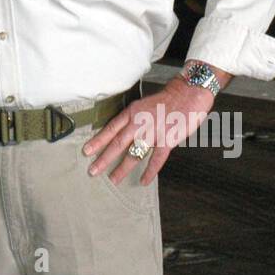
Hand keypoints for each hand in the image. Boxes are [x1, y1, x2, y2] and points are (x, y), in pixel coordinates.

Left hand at [82, 78, 218, 186]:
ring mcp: (153, 132)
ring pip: (133, 153)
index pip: (111, 128)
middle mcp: (139, 122)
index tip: (86, 151)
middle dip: (103, 159)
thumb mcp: (143, 104)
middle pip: (117, 143)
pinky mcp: (168, 139)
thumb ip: (133, 118)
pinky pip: (156, 159)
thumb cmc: (166, 99)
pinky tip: (143, 181)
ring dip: (122, 168)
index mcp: (132, 112)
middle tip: (92, 171)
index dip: (98, 141)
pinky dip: (149, 172)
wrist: (188, 92)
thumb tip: (122, 132)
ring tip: (114, 179)